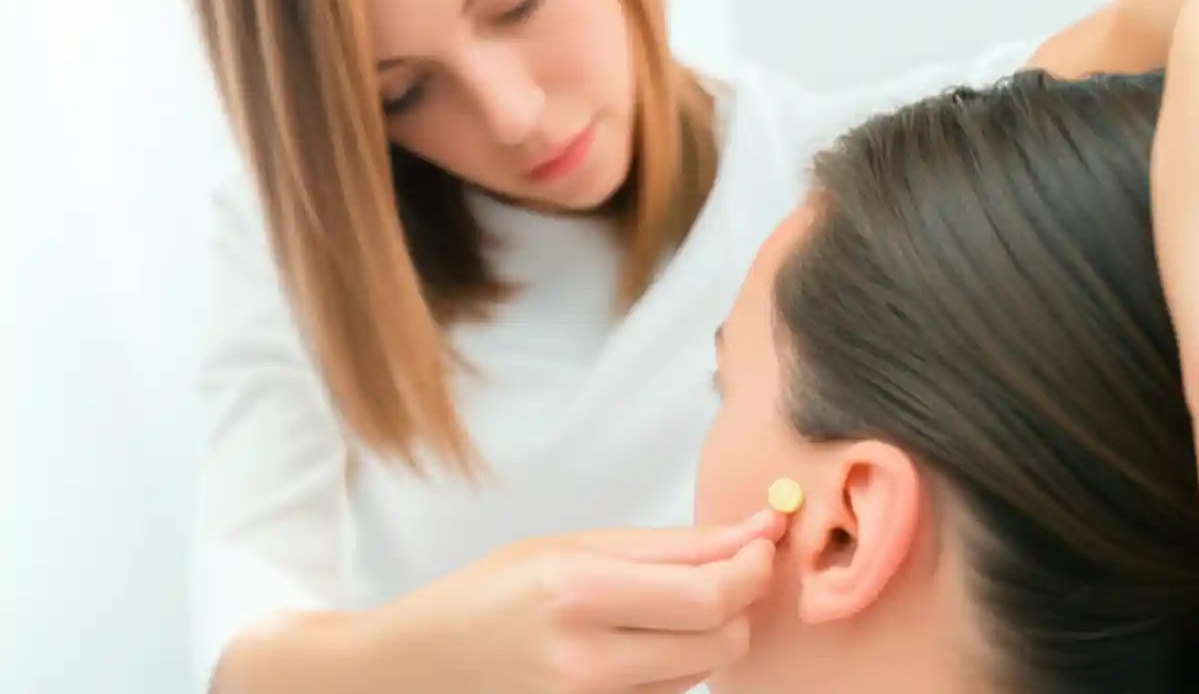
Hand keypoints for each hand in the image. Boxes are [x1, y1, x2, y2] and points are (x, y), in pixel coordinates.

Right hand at [372, 509, 785, 692]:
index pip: (710, 596)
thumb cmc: (497, 592)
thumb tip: (759, 531)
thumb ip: (674, 545)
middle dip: (738, 603)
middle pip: (722, 643)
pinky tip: (636, 646)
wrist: (429, 663)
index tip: (764, 544)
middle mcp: (587, 663)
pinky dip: (675, 667)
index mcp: (579, 594)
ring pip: (704, 672)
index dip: (754, 569)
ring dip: (705, 636)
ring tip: (655, 610)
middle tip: (721, 571)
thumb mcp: (577, 546)